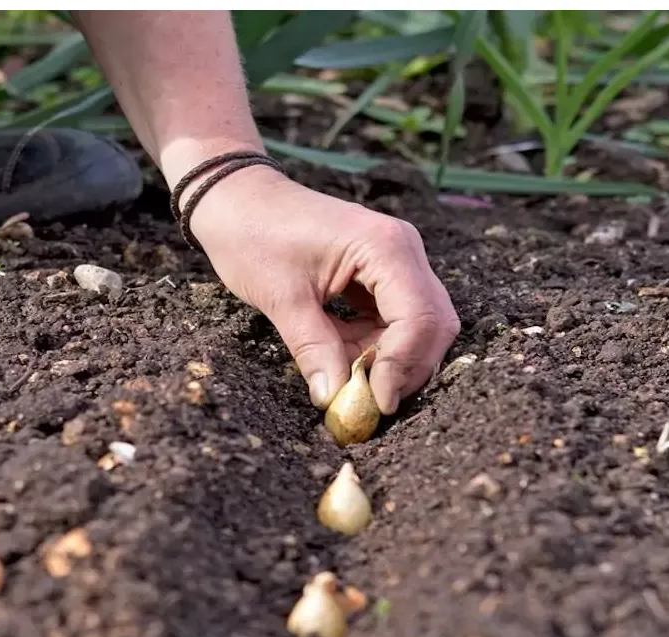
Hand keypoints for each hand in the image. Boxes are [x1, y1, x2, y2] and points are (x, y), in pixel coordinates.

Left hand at [187, 165, 459, 413]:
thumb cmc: (254, 236)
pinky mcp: (381, 273)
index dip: (402, 367)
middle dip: (404, 368)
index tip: (375, 404)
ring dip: (386, 359)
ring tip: (344, 377)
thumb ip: (313, 350)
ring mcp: (395, 260)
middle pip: (432, 324)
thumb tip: (334, 399)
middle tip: (367, 403)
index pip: (419, 318)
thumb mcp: (281, 298)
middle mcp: (402, 250)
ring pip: (417, 326)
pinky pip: (394, 319)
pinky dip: (374, 345)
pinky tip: (341, 355)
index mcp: (384, 247)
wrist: (236, 200)